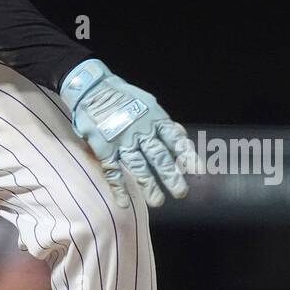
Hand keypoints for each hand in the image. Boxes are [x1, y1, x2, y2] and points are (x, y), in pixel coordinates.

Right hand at [59, 59, 195, 208]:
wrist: (91, 87)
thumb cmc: (122, 96)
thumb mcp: (147, 103)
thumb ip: (163, 122)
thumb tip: (181, 134)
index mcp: (154, 118)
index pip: (174, 139)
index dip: (187, 155)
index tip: (198, 171)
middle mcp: (140, 130)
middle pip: (158, 156)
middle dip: (171, 176)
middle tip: (181, 193)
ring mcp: (121, 140)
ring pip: (138, 166)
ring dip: (148, 185)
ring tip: (157, 201)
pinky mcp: (104, 147)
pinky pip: (111, 170)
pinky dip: (117, 187)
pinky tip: (123, 201)